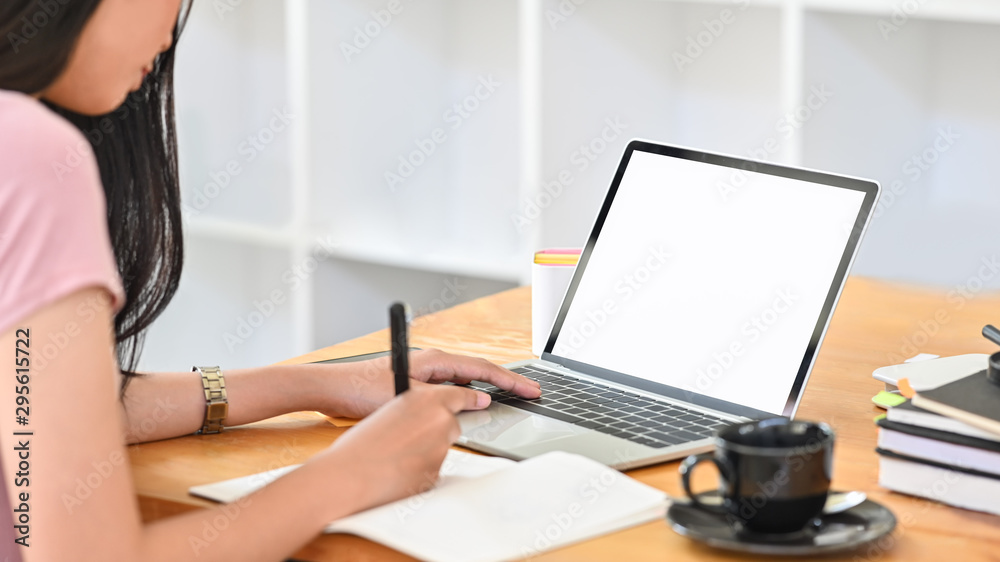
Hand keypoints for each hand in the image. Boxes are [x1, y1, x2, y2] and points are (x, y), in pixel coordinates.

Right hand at [319, 384, 486, 509]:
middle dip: (438, 432)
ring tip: (394, 457)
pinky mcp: (438, 473)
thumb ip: (415, 410)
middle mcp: (439, 421)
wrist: (348, 475)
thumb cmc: (359, 443)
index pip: (460, 396)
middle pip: (453, 425)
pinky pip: (433, 470)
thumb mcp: (389, 411)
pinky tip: (397, 471)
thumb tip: (428, 417)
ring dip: (425, 453)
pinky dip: (419, 471)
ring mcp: (441, 448)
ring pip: (441, 450)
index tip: (481, 402)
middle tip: (411, 439)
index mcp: (425, 399)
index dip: (470, 400)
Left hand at [320, 348, 540, 418]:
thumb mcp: (409, 397)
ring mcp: (426, 370)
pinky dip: (471, 392)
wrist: (331, 389)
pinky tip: (477, 404)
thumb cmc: (363, 390)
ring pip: (467, 378)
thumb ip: (446, 398)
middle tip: (532, 393)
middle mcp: (433, 361)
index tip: (531, 389)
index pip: (482, 368)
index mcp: (435, 360)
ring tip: (514, 397)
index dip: (510, 380)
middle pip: (480, 370)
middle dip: (507, 382)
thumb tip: (479, 399)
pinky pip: (454, 386)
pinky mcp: (417, 381)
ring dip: (490, 387)